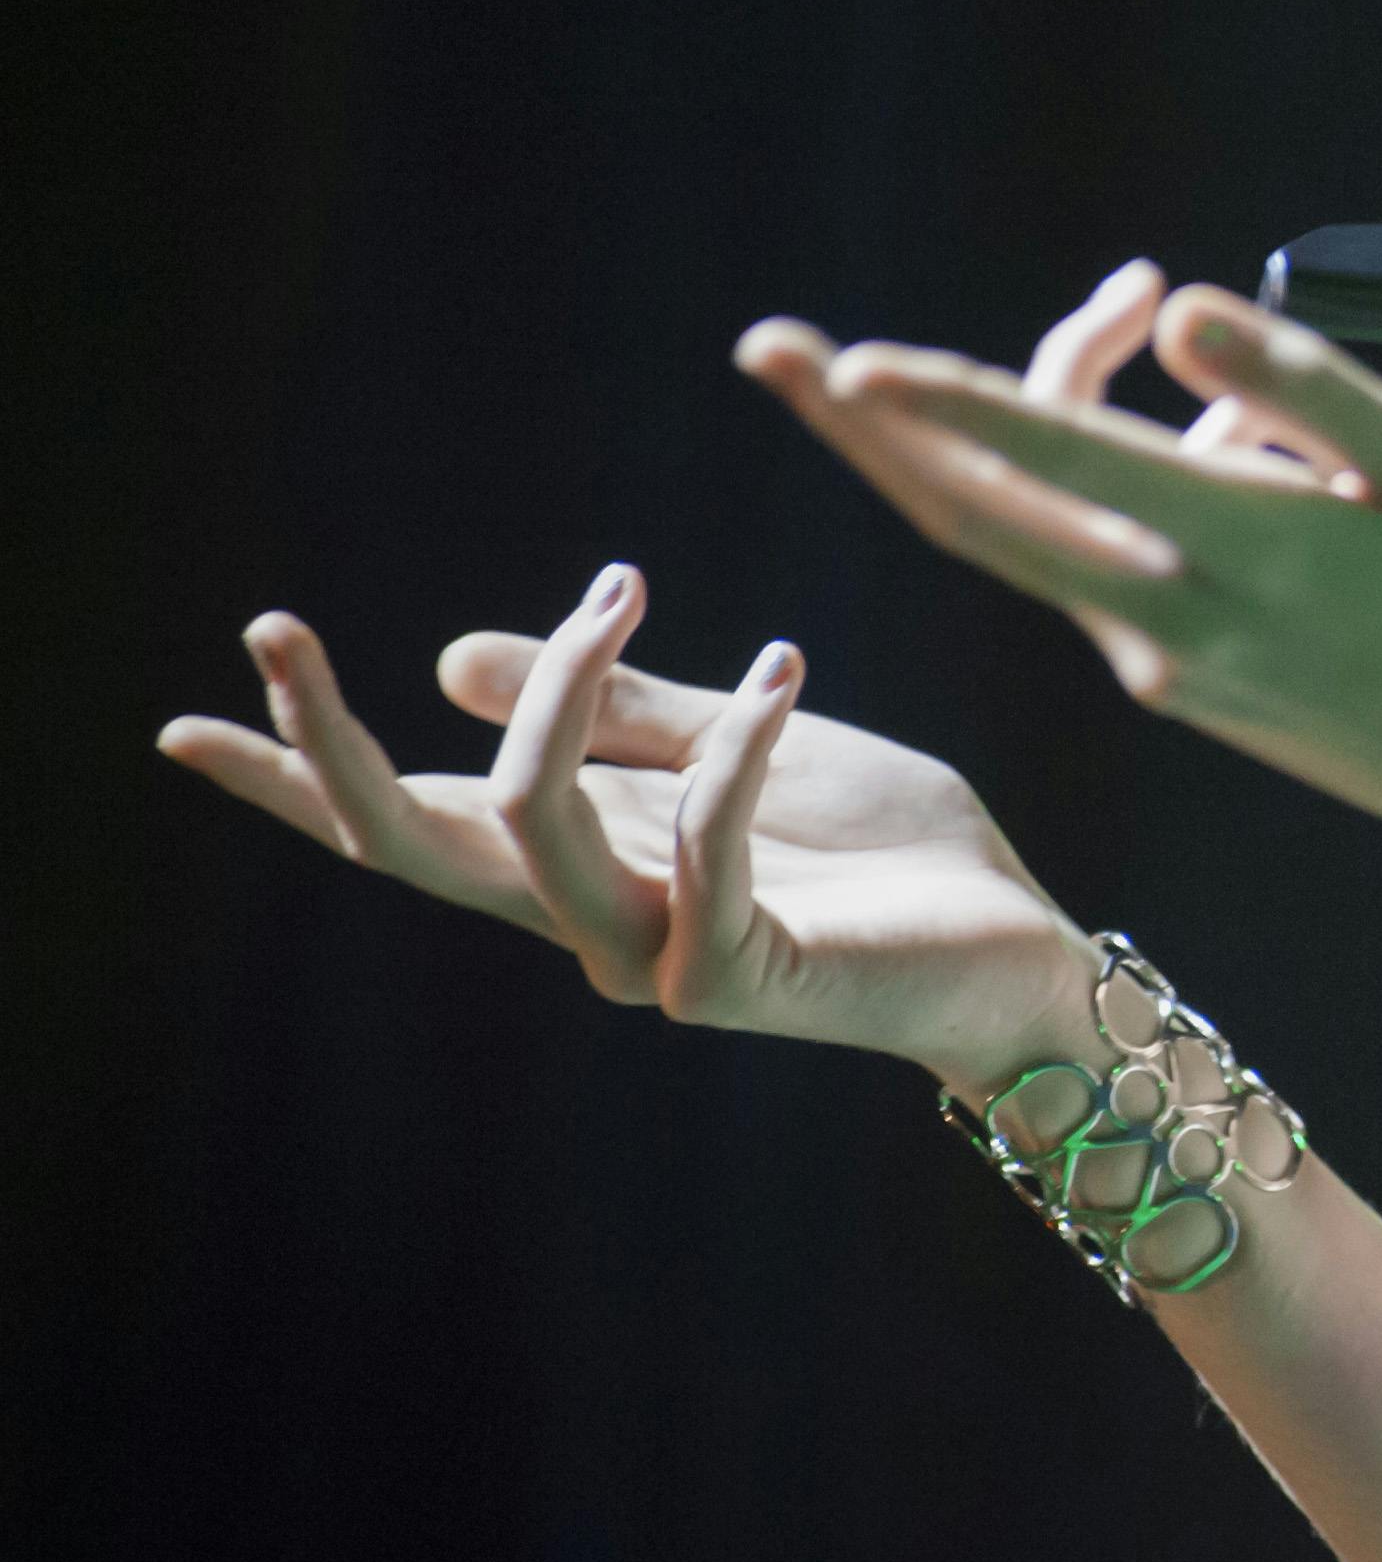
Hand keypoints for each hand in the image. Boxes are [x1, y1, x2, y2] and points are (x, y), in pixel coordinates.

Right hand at [143, 269, 1282, 1094]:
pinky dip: (727, 745)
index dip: (296, 776)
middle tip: (274, 624)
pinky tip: (784, 670)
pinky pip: (691, 845)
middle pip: (411, 841)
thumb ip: (621, 710)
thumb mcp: (744, 742)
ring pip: (529, 822)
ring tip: (623, 587)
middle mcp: (592, 916)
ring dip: (559, 688)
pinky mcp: (738, 974)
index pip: (408, 819)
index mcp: (585, 857)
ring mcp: (654, 956)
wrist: (1016, 941)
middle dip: (325, 745)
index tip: (185, 723)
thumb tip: (458, 661)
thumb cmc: (888, 849)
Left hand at [733, 274, 1381, 885]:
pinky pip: (1109, 553)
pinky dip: (1111, 475)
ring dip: (1028, 418)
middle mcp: (1173, 617)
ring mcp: (1167, 659)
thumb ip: (1307, 393)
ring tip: (1127, 311)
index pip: (1051, 463)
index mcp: (1241, 552)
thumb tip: (1184, 318)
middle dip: (863, 429)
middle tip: (767, 348)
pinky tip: (1225, 431)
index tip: (839, 359)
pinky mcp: (1183, 679)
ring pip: (1043, 524)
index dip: (940, 402)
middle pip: (973, 513)